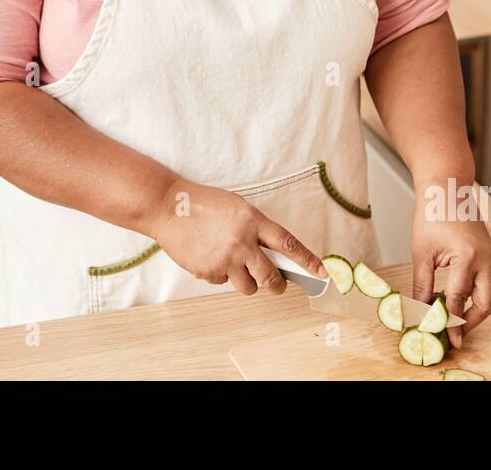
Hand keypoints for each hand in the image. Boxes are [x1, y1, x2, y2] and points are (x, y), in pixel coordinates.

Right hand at [147, 178, 326, 295]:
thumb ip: (255, 229)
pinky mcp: (208, 271)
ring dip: (246, 280)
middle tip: (277, 285)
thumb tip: (272, 254)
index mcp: (253, 221)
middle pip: (271, 277)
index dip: (308, 261)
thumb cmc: (203, 204)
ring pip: (249, 286)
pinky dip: (220, 274)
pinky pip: (223, 282)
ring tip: (233, 264)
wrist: (168, 207)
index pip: (288, 244)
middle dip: (277, 285)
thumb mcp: (237, 208)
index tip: (322, 273)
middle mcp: (242, 242)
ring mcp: (225, 259)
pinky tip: (209, 256)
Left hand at [409, 202, 490, 348]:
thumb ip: (422, 285)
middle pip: (487, 303)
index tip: (445, 338)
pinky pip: (487, 283)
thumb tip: (418, 312)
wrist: (446, 187)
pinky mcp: (489, 256)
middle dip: (471, 322)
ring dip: (474, 311)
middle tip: (454, 335)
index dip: (451, 321)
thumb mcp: (422, 253)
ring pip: (490, 295)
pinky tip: (456, 301)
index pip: (460, 298)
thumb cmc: (432, 213)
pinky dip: (475, 296)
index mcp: (468, 256)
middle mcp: (486, 259)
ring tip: (453, 321)